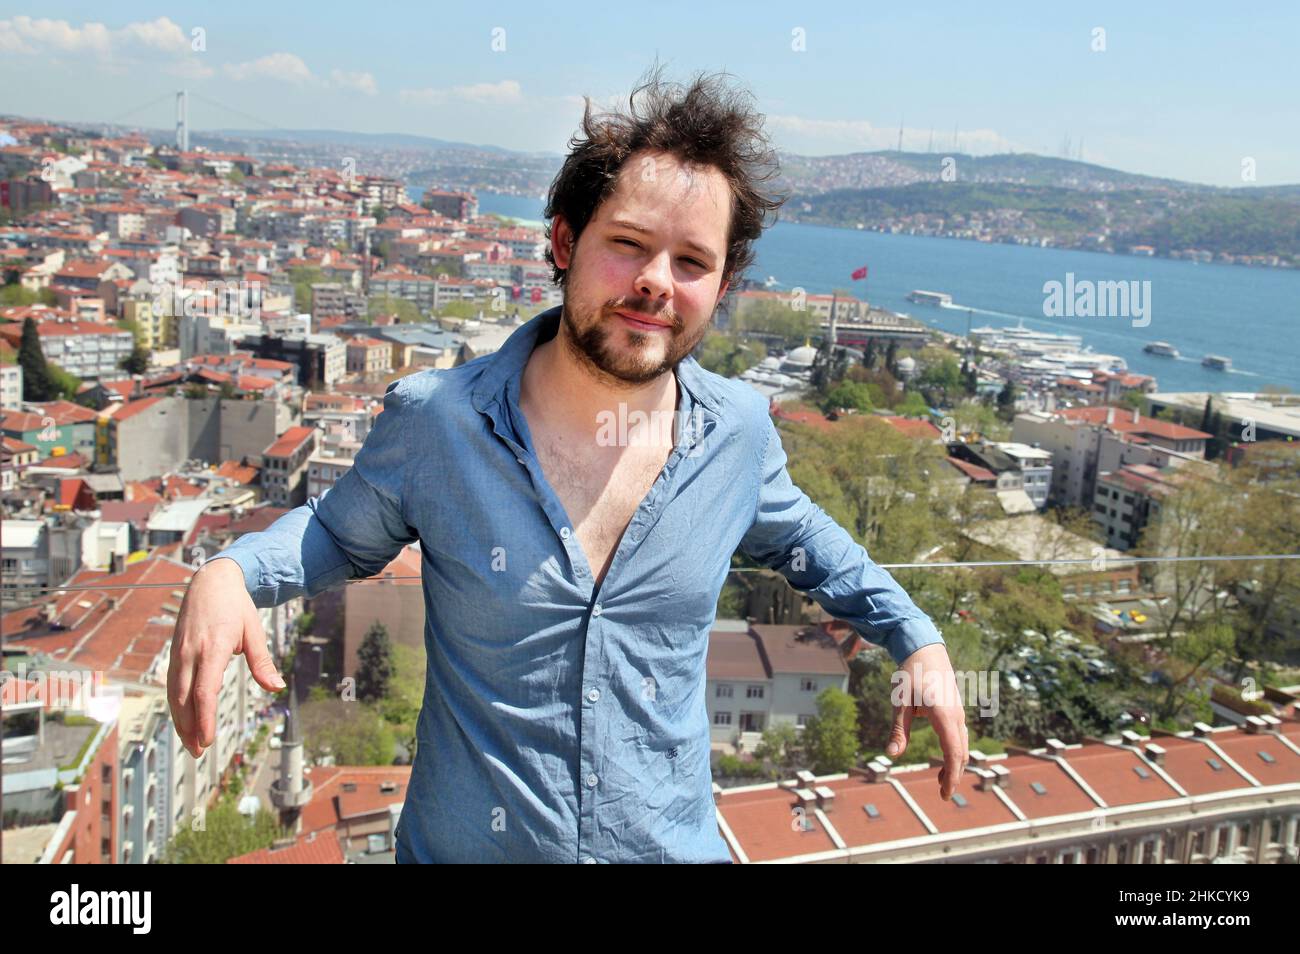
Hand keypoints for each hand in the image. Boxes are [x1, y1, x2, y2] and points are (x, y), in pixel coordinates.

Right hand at [168, 558, 284, 758]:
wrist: (210, 582)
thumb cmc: (235, 606)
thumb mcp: (254, 630)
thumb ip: (262, 661)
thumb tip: (276, 686)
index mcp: (212, 648)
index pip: (205, 691)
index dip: (205, 718)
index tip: (209, 739)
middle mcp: (191, 653)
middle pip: (185, 699)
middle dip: (190, 728)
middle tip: (199, 752)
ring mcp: (179, 654)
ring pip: (174, 694)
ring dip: (180, 721)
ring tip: (190, 744)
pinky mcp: (174, 654)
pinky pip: (172, 685)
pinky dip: (176, 706)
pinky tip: (183, 720)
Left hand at [885, 642, 968, 800]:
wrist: (925, 649)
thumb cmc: (910, 674)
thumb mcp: (900, 702)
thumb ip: (898, 729)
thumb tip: (892, 754)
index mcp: (945, 716)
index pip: (954, 753)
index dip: (952, 775)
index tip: (946, 792)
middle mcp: (956, 716)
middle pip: (961, 753)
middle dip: (954, 774)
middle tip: (944, 794)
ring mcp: (958, 712)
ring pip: (962, 745)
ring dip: (955, 764)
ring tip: (941, 781)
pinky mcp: (955, 709)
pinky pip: (959, 735)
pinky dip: (955, 751)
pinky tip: (945, 759)